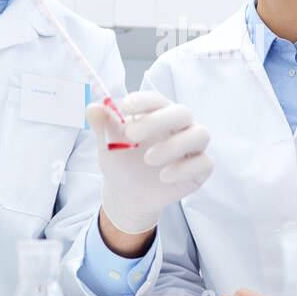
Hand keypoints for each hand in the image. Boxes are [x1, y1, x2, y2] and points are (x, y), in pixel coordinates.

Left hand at [89, 91, 212, 236]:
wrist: (126, 195)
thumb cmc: (120, 162)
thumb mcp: (107, 144)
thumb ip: (102, 126)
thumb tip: (92, 107)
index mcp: (158, 114)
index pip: (157, 100)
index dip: (144, 100)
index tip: (125, 107)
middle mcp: (180, 126)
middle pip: (182, 113)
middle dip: (158, 121)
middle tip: (132, 134)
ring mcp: (192, 147)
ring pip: (199, 135)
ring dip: (174, 145)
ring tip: (148, 159)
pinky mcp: (199, 170)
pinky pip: (204, 163)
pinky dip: (184, 169)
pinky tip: (163, 176)